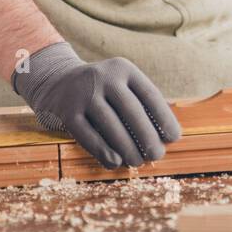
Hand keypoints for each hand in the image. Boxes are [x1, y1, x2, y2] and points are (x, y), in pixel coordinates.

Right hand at [12, 42, 182, 168]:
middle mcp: (104, 77)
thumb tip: (166, 136)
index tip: (174, 137)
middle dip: (147, 136)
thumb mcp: (121, 85)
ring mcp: (83, 93)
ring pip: (110, 125)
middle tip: (157, 155)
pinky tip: (114, 162)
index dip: (164, 117)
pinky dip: (102, 151)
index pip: (149, 94)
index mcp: (123, 69)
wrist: (57, 80)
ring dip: (127, 147)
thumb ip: (141, 104)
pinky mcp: (67, 111)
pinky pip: (87, 135)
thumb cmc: (102, 90)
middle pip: (131, 110)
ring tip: (138, 162)